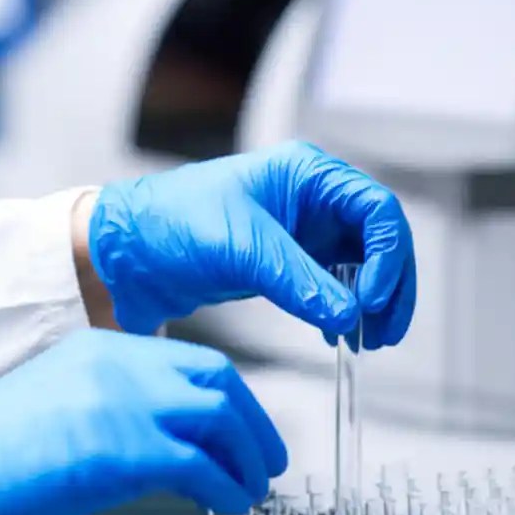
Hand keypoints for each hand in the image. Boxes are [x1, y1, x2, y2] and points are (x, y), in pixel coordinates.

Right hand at [0, 330, 284, 514]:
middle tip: (268, 459)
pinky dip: (228, 486)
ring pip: (220, 416)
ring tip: (254, 488)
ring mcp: (125, 403)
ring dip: (248, 457)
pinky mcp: (124, 451)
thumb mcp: (57, 403)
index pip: (191, 360)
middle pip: (218, 379)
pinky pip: (202, 465)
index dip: (229, 398)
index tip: (244, 428)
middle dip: (254, 422)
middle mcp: (121, 362)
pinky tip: (231, 505)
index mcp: (103, 346)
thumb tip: (158, 441)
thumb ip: (108, 405)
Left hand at [88, 141, 415, 349]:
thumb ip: (299, 281)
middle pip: (381, 240)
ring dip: (373, 303)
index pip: (377, 209)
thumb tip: (350, 314)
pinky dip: (346, 312)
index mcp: (307, 175)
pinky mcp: (289, 263)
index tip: (371, 298)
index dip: (387, 255)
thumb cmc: (170, 225)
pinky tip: (340, 334)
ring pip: (364, 267)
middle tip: (384, 330)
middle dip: (390, 286)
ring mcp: (304, 233)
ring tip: (368, 340)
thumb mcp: (240, 248)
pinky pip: (337, 286)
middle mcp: (313, 200)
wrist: (124, 255)